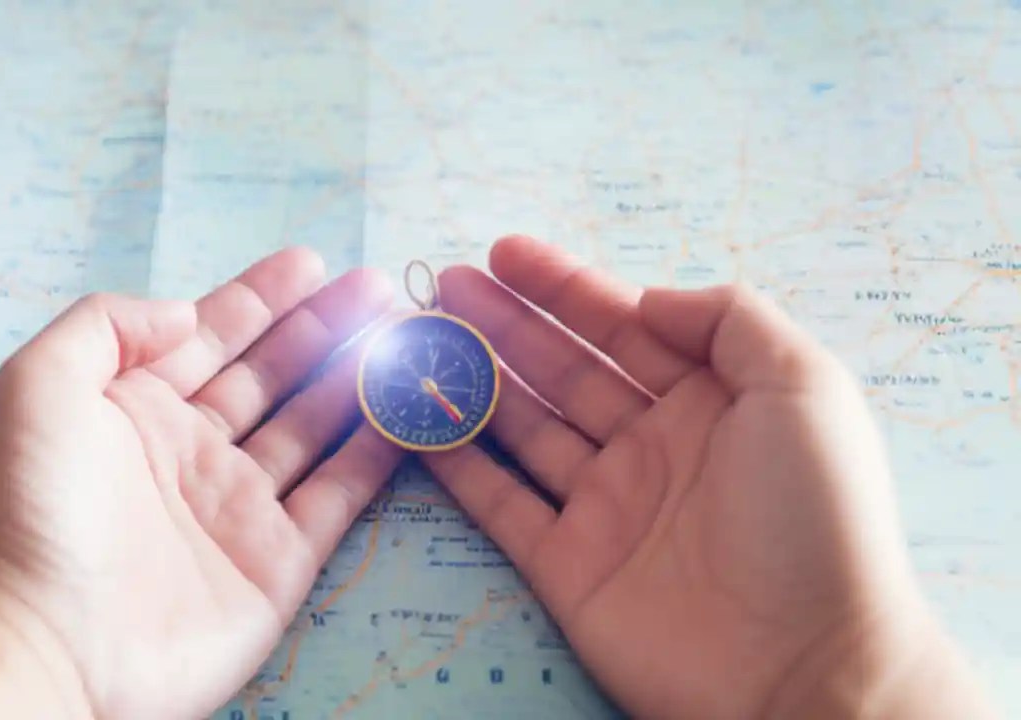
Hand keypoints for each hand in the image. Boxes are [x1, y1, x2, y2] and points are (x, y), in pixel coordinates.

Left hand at [0, 248, 401, 719]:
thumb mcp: (37, 386)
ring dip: (356, 381)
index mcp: (136, 408)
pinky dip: (374, 455)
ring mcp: (238, 507)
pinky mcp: (278, 563)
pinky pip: (338, 496)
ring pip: (313, 426)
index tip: (311, 262)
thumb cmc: (36, 513)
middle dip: (322, 327)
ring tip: (402, 337)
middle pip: (272, 373)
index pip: (211, 335)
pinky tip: (406, 414)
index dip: (262, 297)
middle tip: (377, 287)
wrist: (49, 648)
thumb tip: (185, 313)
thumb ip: (106, 325)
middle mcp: (192, 450)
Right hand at [424, 236, 994, 718]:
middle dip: (506, 324)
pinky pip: (501, 503)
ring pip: (525, 428)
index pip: (624, 327)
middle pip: (564, 370)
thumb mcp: (803, 388)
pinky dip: (459, 465)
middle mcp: (653, 446)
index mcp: (710, 401)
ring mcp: (606, 506)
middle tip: (444, 284)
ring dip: (474, 382)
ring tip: (420, 338)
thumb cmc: (814, 518)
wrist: (804, 668)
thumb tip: (647, 299)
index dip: (563, 287)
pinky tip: (420, 423)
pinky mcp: (566, 565)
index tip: (504, 251)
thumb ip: (729, 321)